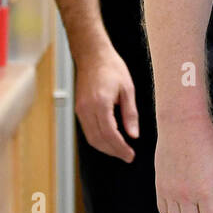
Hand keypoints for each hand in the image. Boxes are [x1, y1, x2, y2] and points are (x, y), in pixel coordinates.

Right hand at [73, 44, 139, 162]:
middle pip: (98, 140)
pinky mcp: (79, 109)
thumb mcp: (128, 89)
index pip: (109, 134)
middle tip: (128, 157)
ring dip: (105, 148)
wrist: (93, 56)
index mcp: (100, 104)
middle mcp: (87, 109)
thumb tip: (133, 135)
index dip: (120, 148)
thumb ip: (130, 114)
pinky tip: (110, 140)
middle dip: (113, 151)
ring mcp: (80, 110)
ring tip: (120, 151)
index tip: (131, 155)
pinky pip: (87, 130)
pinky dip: (98, 139)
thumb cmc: (112, 68)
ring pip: (91, 138)